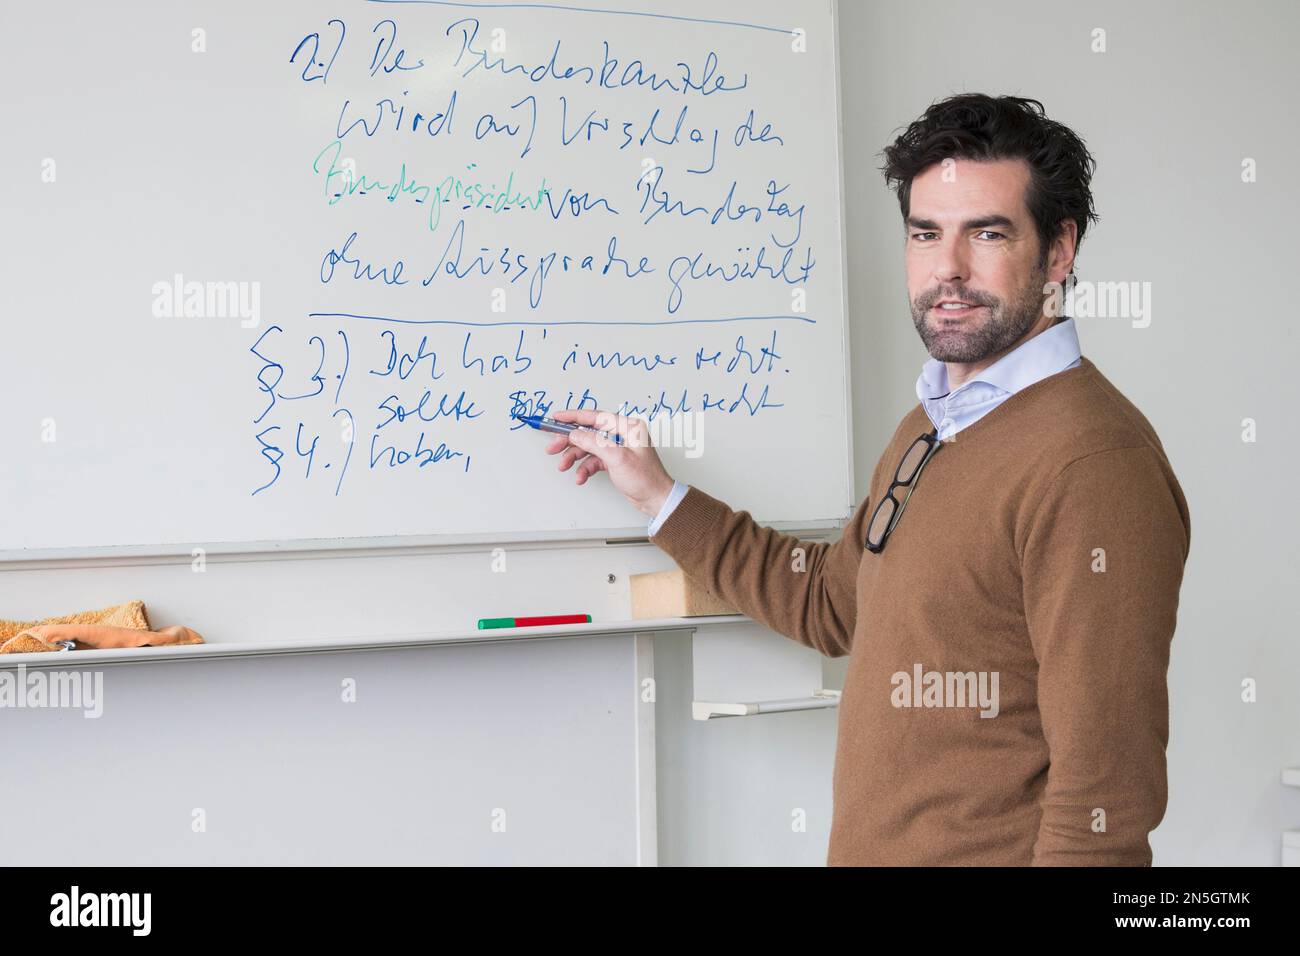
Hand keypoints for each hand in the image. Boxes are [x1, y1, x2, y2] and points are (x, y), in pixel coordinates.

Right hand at [542, 409, 675, 518]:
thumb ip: (594, 443)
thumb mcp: (617, 458)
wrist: (654, 499)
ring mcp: (617, 448)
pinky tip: (580, 476)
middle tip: (553, 447)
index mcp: (628, 427)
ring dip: (574, 457)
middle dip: (569, 441)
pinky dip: (584, 468)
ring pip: (588, 447)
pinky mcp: (613, 460)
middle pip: (588, 432)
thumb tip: (575, 434)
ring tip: (564, 465)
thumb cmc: (646, 478)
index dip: (574, 417)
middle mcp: (622, 435)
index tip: (557, 417)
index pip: (595, 417)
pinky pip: (593, 460)